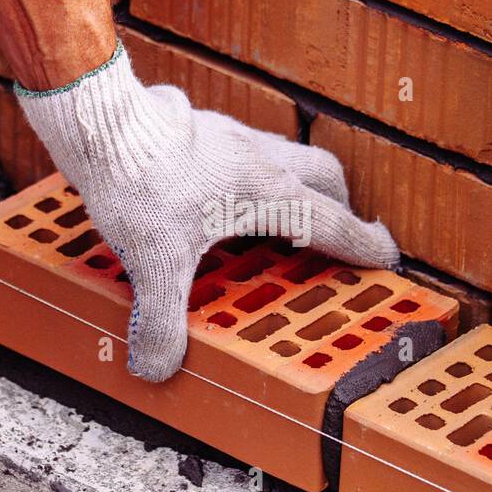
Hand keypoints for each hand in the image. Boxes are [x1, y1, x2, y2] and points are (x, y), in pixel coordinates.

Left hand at [17, 42, 399, 381]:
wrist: (104, 122)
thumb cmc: (139, 182)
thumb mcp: (154, 262)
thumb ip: (161, 320)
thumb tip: (156, 368)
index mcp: (269, 195)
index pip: (334, 224)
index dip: (363, 245)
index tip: (387, 256)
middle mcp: (262, 161)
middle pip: (325, 178)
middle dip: (339, 207)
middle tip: (338, 234)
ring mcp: (235, 137)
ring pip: (289, 157)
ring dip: (297, 185)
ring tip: (281, 216)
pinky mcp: (205, 126)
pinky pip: (249, 148)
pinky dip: (254, 172)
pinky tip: (221, 191)